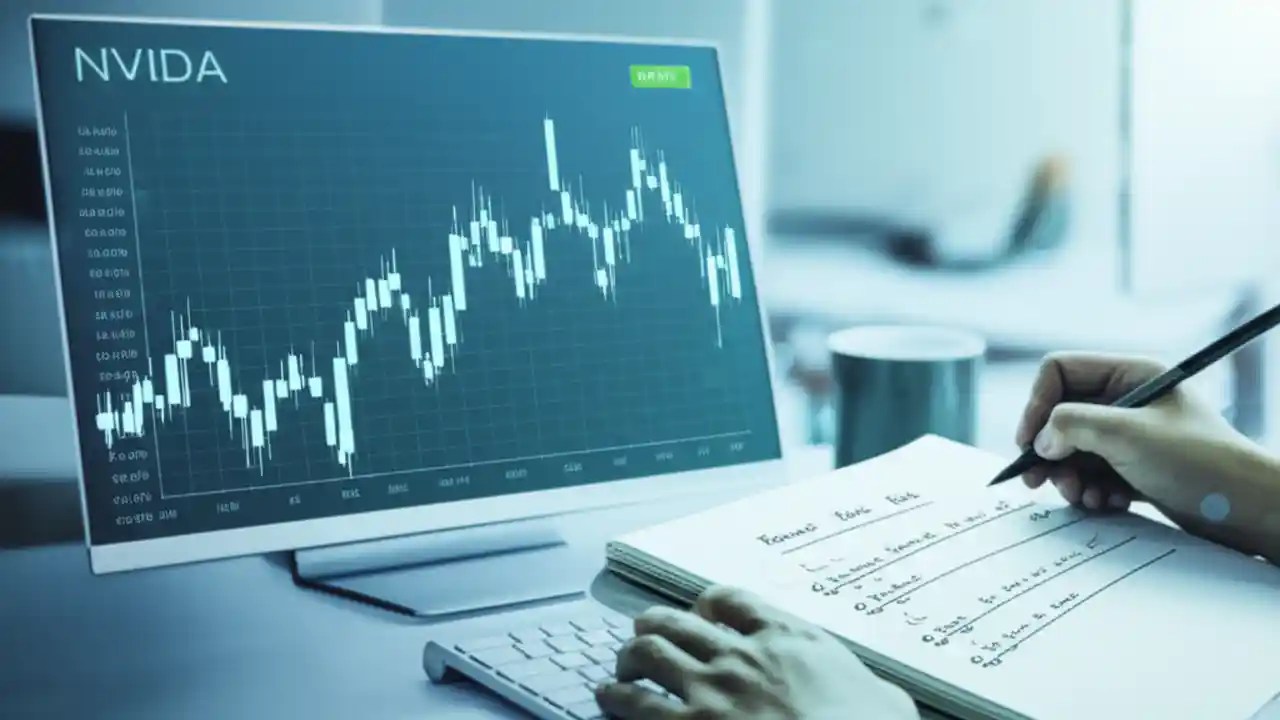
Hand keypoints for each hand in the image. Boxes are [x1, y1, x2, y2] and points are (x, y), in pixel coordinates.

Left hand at [595, 586, 917, 719]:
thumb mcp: (886, 700)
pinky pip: (636, 704)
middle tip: (645, 634)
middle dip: (656, 626)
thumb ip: (871, 688)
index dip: (709, 604)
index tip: (702, 613)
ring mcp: (711, 692)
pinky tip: (605, 698)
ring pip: (649, 654)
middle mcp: (742, 655)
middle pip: (679, 622)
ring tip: (620, 667)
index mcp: (789, 638)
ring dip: (629, 657)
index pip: (733, 600)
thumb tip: (884, 697)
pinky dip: (614, 697)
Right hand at [1015, 352, 1279, 556]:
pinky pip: (1092, 473)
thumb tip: (1040, 440)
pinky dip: (1090, 490)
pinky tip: (1105, 504)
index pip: (1060, 372)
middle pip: (1061, 414)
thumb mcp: (1128, 435)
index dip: (1037, 404)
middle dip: (1050, 450)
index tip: (1029, 442)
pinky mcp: (1135, 467)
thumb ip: (1074, 426)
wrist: (1248, 509)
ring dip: (1069, 476)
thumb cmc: (1199, 462)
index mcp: (1130, 374)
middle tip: (1038, 481)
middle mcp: (1127, 399)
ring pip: (1073, 448)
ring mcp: (1131, 435)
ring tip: (1081, 497)